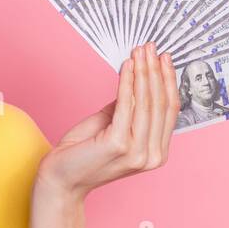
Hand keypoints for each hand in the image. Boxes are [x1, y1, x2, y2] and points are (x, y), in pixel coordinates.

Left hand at [37, 41, 180, 200]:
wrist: (59, 180)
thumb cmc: (82, 154)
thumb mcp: (111, 126)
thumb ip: (128, 108)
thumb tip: (136, 80)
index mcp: (156, 153)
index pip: (169, 111)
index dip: (168, 82)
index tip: (163, 59)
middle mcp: (152, 155)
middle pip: (160, 104)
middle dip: (156, 71)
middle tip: (152, 48)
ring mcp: (137, 152)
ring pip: (146, 102)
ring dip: (143, 72)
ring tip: (140, 51)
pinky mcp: (119, 144)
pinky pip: (126, 105)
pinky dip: (127, 82)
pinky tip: (127, 66)